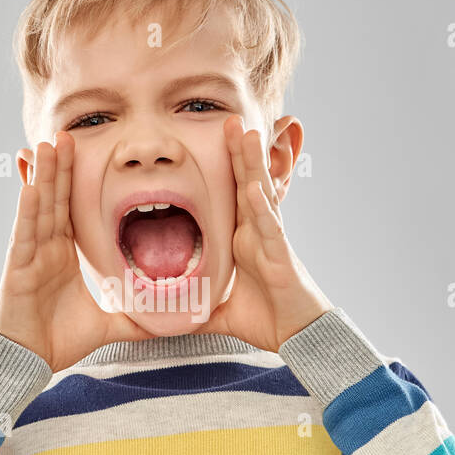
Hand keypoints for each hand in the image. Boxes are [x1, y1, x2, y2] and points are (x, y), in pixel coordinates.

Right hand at [0, 131, 153, 372]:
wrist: (29, 363)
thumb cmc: (60, 340)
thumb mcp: (111, 323)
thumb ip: (138, 317)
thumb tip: (173, 319)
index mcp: (64, 254)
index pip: (72, 209)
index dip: (76, 181)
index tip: (86, 154)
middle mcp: (45, 248)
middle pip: (55, 198)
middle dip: (61, 166)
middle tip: (69, 134)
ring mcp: (30, 255)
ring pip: (39, 207)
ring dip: (43, 175)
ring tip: (48, 144)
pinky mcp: (17, 268)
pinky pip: (24, 233)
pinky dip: (27, 209)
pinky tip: (30, 186)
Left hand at [194, 115, 333, 350]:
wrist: (296, 336)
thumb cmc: (262, 318)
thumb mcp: (214, 308)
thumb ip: (190, 304)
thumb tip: (159, 313)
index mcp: (241, 237)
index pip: (230, 194)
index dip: (223, 167)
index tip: (209, 140)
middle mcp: (257, 231)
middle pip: (246, 182)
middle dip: (238, 151)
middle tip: (228, 118)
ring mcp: (270, 239)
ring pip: (260, 194)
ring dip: (253, 164)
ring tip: (246, 134)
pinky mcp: (281, 255)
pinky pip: (270, 228)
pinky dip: (261, 209)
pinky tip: (253, 190)